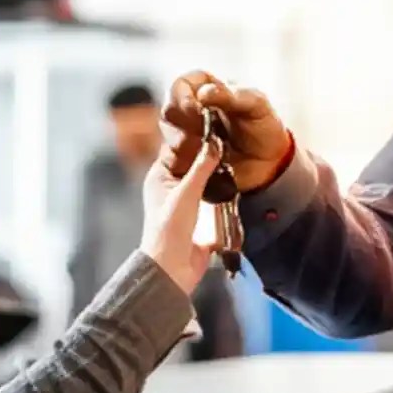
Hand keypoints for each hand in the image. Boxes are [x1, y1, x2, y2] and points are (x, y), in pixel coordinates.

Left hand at [138, 136, 222, 294]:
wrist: (173, 269)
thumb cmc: (168, 231)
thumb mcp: (186, 194)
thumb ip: (202, 168)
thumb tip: (215, 143)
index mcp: (159, 178)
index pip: (175, 150)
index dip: (191, 137)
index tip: (210, 123)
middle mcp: (170, 187)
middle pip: (191, 162)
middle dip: (207, 153)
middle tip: (226, 136)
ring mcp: (185, 201)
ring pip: (203, 177)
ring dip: (215, 170)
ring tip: (232, 153)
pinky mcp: (199, 214)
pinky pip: (212, 194)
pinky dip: (221, 187)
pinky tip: (233, 178)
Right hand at [160, 70, 290, 192]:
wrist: (271, 165)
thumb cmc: (265, 128)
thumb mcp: (256, 106)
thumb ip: (231, 96)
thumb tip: (203, 92)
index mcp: (208, 88)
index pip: (182, 84)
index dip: (183, 94)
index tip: (196, 108)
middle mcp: (192, 109)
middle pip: (170, 109)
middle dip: (185, 122)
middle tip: (205, 133)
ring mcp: (186, 134)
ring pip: (168, 134)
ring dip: (186, 142)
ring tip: (212, 149)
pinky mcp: (185, 158)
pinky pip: (172, 157)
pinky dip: (186, 160)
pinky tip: (206, 162)